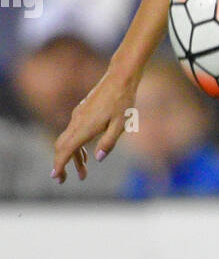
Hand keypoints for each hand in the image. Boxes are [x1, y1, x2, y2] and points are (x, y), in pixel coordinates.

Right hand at [52, 67, 139, 183]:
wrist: (120, 78)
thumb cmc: (123, 101)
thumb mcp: (120, 125)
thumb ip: (109, 143)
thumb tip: (98, 159)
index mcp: (85, 127)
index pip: (66, 149)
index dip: (59, 164)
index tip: (56, 177)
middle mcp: (77, 121)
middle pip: (62, 146)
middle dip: (61, 164)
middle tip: (63, 180)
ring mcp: (78, 116)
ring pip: (68, 140)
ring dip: (73, 157)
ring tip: (83, 173)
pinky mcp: (82, 112)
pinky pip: (73, 133)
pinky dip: (76, 146)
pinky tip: (86, 155)